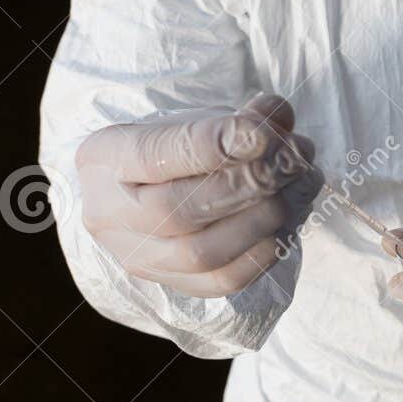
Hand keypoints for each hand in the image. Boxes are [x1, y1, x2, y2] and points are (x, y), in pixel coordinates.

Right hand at [76, 94, 321, 296]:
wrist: (144, 190)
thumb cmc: (172, 147)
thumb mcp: (191, 117)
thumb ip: (235, 117)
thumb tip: (279, 119)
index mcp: (104, 157)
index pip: (155, 155)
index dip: (212, 146)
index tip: (262, 133)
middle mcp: (109, 213)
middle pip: (177, 210)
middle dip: (246, 184)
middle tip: (293, 159)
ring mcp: (138, 257)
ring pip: (201, 253)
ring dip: (262, 219)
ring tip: (298, 185)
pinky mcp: (172, 285)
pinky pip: (224, 281)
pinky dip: (264, 252)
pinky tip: (288, 221)